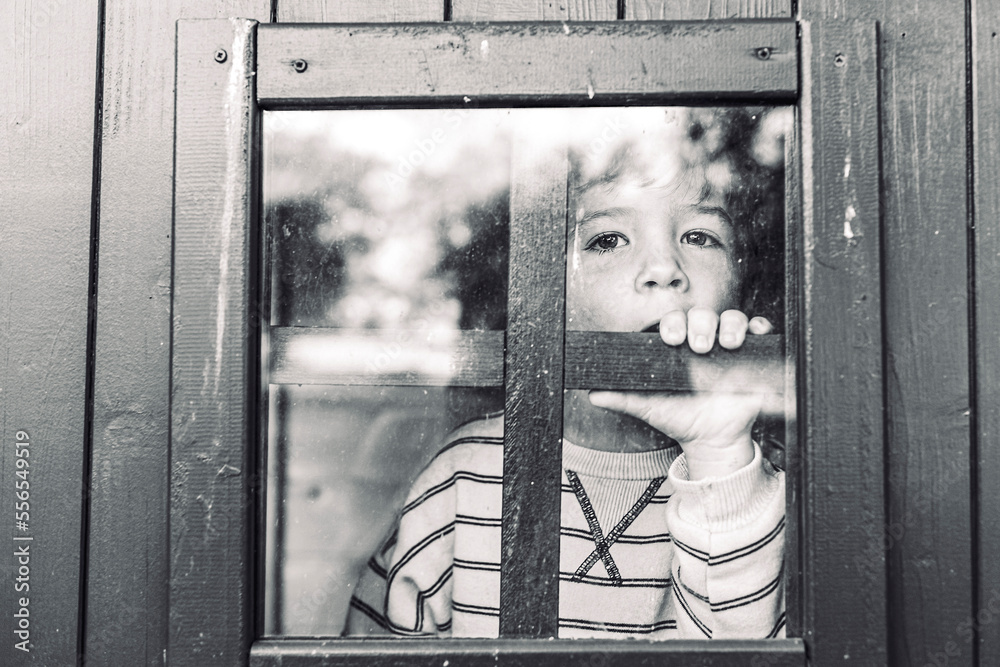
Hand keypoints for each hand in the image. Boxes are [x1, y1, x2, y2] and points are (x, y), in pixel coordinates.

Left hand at [589, 308, 775, 479]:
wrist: (711, 440)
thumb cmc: (680, 418)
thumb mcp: (649, 407)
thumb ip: (621, 398)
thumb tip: (592, 393)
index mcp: (678, 348)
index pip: (674, 321)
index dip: (672, 323)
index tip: (669, 340)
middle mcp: (703, 341)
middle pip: (703, 314)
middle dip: (699, 324)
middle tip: (696, 348)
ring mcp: (729, 346)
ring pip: (732, 316)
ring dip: (729, 324)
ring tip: (724, 345)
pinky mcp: (753, 355)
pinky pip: (760, 330)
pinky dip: (759, 326)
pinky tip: (755, 334)